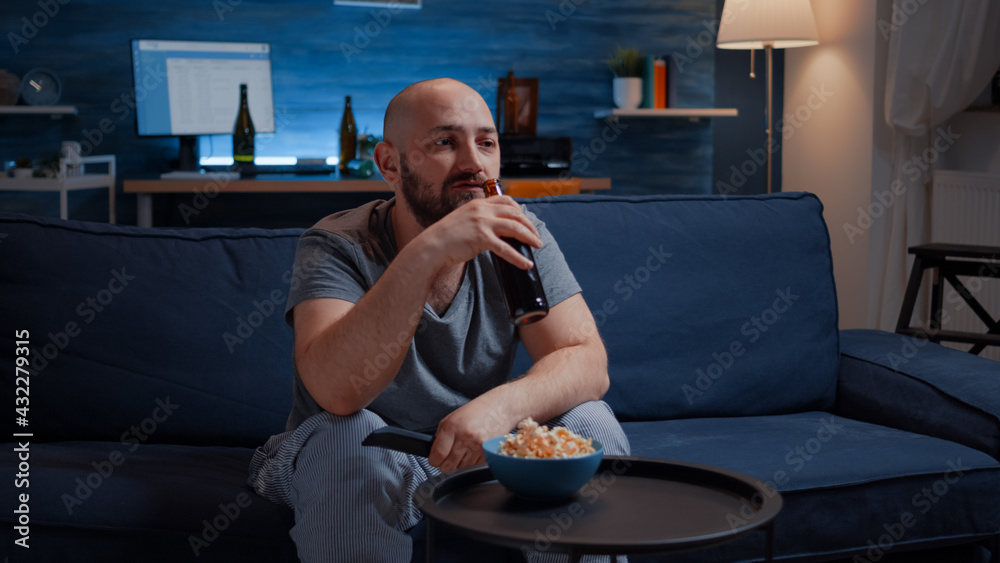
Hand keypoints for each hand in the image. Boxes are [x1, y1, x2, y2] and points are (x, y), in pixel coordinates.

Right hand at [422, 196, 541, 270]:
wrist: (432, 245)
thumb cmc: (447, 237)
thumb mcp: (464, 219)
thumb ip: (478, 220)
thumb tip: (494, 231)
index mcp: (478, 203)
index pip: (506, 200)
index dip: (519, 209)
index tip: (525, 219)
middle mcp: (482, 209)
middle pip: (514, 213)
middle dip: (529, 224)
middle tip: (535, 236)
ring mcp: (482, 223)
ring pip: (515, 227)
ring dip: (529, 237)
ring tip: (537, 245)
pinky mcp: (481, 237)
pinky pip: (505, 248)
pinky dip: (518, 257)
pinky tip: (526, 264)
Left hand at [428, 399, 511, 471]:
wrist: (502, 407)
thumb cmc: (477, 411)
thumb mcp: (453, 418)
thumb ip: (441, 436)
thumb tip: (435, 454)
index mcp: (452, 427)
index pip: (437, 455)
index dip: (434, 461)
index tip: (435, 460)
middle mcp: (465, 437)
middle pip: (448, 466)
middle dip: (446, 464)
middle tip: (450, 457)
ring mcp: (478, 446)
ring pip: (461, 469)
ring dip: (460, 465)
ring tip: (464, 452)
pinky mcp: (488, 453)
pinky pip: (474, 467)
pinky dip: (472, 464)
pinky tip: (474, 453)